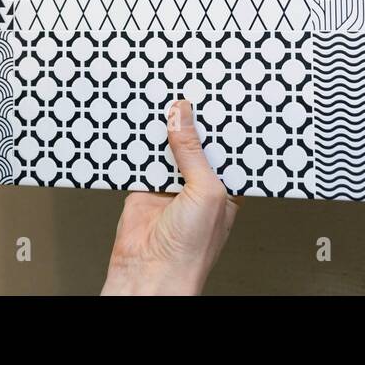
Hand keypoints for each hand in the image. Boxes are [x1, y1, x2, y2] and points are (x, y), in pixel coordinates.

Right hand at [101, 101, 239, 294]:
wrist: (150, 273)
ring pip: (167, 148)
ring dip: (164, 129)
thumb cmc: (191, 250)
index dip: (221, 124)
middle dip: (190, 121)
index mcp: (224, 187)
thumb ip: (193, 152)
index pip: (225, 148)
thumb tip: (183, 116)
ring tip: (163, 96)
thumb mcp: (206, 192)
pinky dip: (139, 142)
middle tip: (187, 90)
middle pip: (194, 143)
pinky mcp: (143, 187)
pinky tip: (140, 122)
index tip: (217, 96)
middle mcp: (198, 185)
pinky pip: (141, 158)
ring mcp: (170, 186)